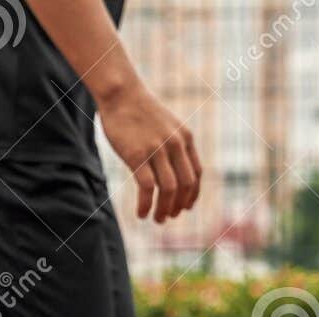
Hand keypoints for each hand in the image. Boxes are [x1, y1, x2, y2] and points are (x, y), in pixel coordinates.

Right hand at [97, 85, 201, 223]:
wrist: (122, 93)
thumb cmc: (141, 112)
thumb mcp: (167, 126)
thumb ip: (174, 146)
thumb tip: (174, 172)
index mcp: (185, 139)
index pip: (196, 175)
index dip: (192, 195)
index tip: (185, 208)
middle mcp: (175, 145)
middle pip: (184, 185)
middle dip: (178, 206)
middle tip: (169, 218)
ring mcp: (157, 149)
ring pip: (167, 190)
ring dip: (163, 210)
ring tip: (157, 220)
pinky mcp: (137, 155)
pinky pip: (146, 188)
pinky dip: (146, 205)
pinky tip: (141, 214)